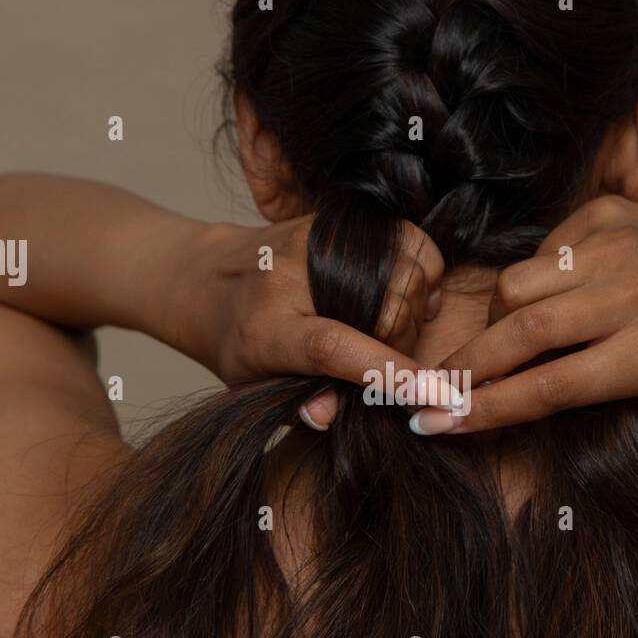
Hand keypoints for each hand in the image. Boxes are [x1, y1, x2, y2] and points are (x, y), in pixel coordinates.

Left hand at [176, 215, 444, 426]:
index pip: (332, 348)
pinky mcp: (338, 220)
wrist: (206, 278)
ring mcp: (317, 240)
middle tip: (394, 367)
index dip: (385, 370)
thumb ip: (300, 407)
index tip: (432, 393)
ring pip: (407, 275)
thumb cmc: (236, 345)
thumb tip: (332, 417)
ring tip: (395, 333)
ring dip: (416, 314)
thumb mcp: (257, 388)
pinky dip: (424, 271)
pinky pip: (409, 242)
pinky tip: (410, 296)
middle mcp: (290, 276)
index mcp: (266, 330)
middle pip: (386, 311)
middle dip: (406, 349)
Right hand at [430, 194, 637, 432]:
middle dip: (468, 364)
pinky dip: (529, 285)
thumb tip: (491, 420)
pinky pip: (537, 255)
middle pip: (522, 330)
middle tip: (434, 386)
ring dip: (496, 320)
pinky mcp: (604, 214)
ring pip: (517, 283)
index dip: (486, 408)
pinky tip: (550, 299)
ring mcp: (615, 248)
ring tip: (505, 341)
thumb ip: (585, 415)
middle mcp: (631, 296)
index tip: (436, 423)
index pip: (548, 386)